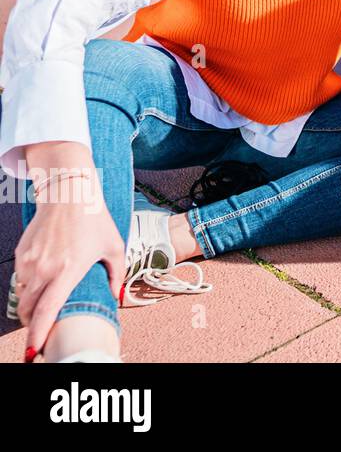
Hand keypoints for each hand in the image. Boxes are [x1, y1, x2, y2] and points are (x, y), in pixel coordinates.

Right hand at [13, 149, 124, 359]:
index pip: (47, 311)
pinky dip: (27, 285)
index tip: (35, 350)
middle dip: (33, 324)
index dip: (39, 334)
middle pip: (30, 310)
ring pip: (22, 295)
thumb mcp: (114, 246)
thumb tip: (116, 295)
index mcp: (68, 271)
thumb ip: (116, 274)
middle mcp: (44, 269)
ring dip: (30, 305)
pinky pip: (20, 278)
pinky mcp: (21, 254)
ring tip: (43, 305)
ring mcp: (29, 262)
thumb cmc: (94, 219)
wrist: (69, 194)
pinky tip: (41, 280)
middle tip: (42, 329)